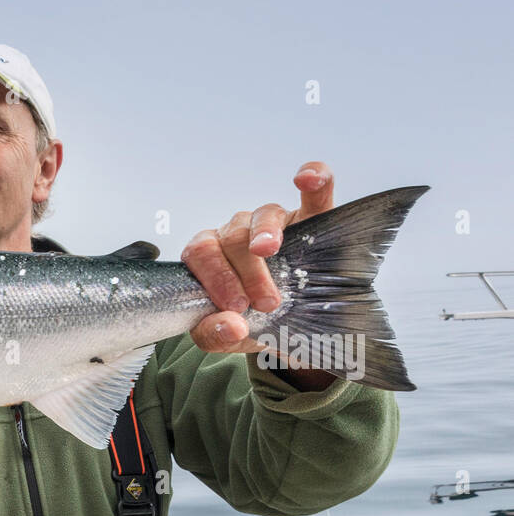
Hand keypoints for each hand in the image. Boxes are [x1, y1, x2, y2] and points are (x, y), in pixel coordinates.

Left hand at [182, 163, 335, 373]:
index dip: (215, 277)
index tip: (234, 307)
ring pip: (263, 215)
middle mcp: (237, 233)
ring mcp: (275, 223)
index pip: (200, 253)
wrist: (294, 327)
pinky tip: (306, 179)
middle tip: (264, 303)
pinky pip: (315, 190)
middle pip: (231, 237)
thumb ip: (216, 334)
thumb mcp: (229, 337)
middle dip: (244, 271)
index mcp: (211, 257)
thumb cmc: (253, 324)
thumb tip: (230, 326)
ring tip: (270, 252)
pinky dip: (313, 178)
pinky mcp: (313, 218)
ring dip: (264, 234)